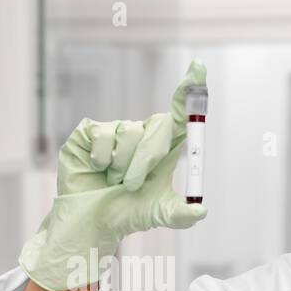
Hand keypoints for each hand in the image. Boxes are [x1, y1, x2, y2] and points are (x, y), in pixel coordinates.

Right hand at [18, 60, 207, 290]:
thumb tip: (201, 211)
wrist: (91, 221)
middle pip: (159, 124)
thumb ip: (181, 214)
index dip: (190, 89)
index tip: (198, 69)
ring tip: (113, 181)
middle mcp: (142, 133)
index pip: (181, 113)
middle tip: (133, 185)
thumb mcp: (158, 215)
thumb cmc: (127, 213)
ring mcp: (116, 130)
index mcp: (164, 147)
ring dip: (122, 165)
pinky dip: (101, 159)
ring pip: (129, 133)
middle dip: (148, 157)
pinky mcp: (90, 131)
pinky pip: (102, 135)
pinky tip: (96, 170)